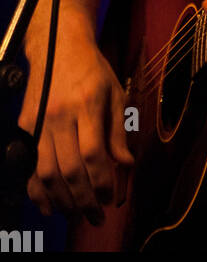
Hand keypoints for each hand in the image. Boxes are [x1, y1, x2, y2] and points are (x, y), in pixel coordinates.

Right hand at [19, 21, 134, 223]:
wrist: (57, 44)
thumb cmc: (92, 68)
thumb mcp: (115, 92)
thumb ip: (118, 130)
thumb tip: (125, 165)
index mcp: (86, 104)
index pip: (93, 154)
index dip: (102, 182)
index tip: (111, 199)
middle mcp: (59, 114)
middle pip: (69, 169)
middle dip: (84, 200)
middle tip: (96, 216)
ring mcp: (39, 121)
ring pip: (46, 172)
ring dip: (62, 200)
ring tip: (77, 214)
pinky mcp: (25, 125)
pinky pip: (32, 164)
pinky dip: (39, 188)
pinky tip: (50, 204)